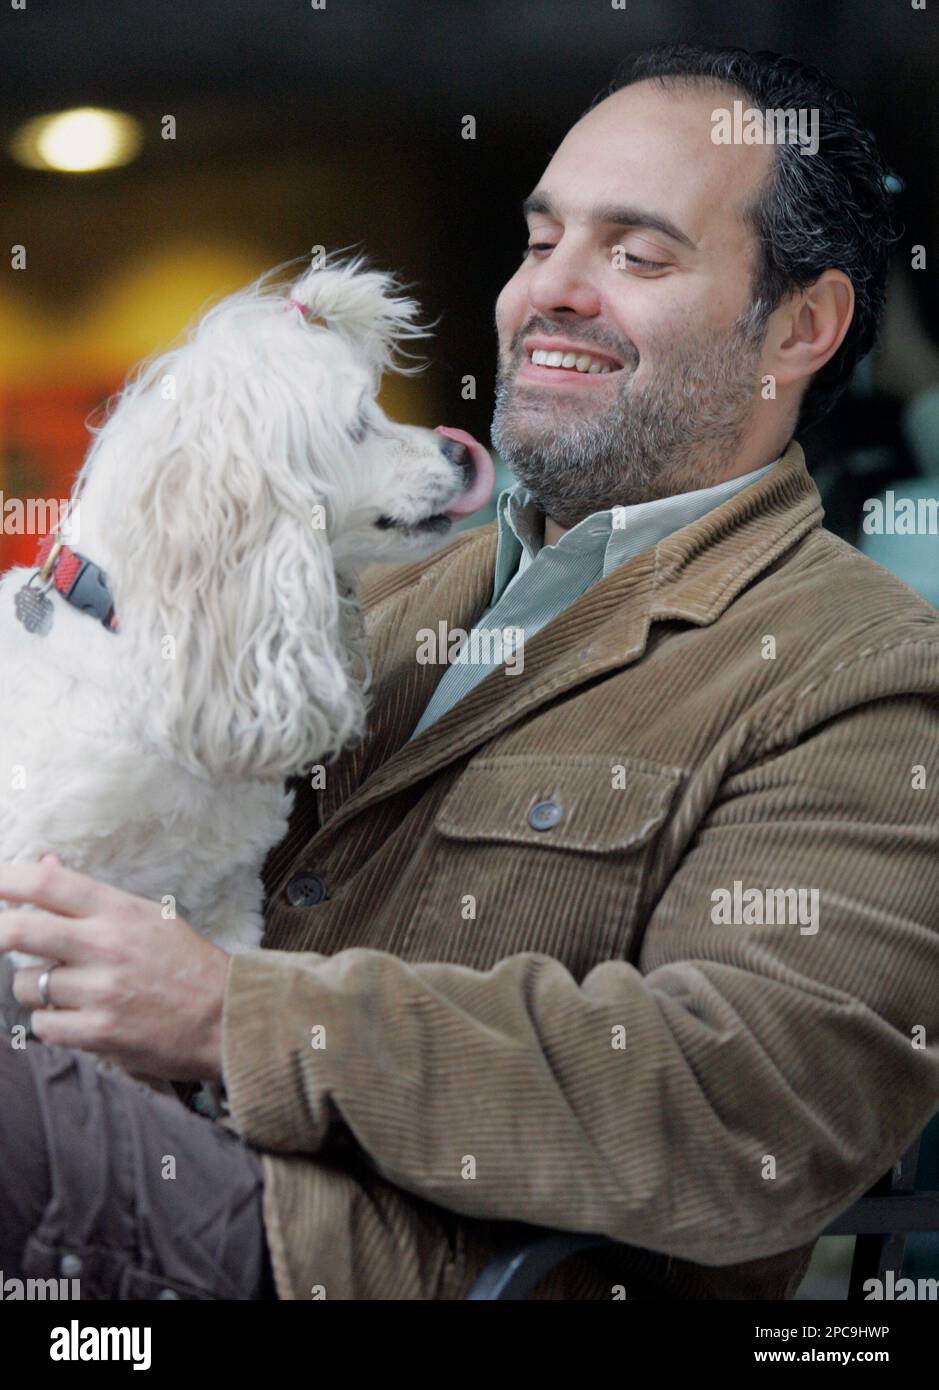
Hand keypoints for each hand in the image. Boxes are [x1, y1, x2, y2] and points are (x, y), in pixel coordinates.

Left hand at [0, 856, 231, 1081]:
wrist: (228, 1017)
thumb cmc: (188, 964)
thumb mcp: (148, 916)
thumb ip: (91, 897)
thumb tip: (44, 865)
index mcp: (119, 910)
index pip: (46, 884)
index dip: (5, 880)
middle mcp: (105, 946)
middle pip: (18, 931)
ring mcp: (101, 991)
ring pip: (26, 984)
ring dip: (34, 986)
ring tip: (64, 988)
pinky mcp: (99, 1033)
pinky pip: (42, 1025)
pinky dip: (51, 1022)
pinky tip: (74, 1016)